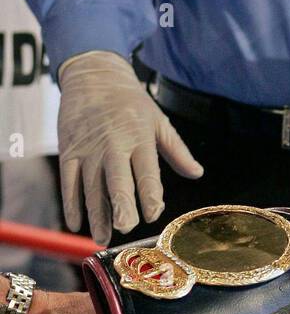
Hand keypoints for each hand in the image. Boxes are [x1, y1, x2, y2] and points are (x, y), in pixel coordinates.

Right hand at [57, 51, 203, 245]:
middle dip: (121, 204)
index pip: (147, 172)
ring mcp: (88, 149)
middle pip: (116, 180)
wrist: (92, 74)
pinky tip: (76, 224)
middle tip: (125, 227)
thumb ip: (177, 151)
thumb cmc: (129, 101)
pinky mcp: (68, 150)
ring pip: (91, 187)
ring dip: (96, 215)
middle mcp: (112, 146)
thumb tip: (197, 173)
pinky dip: (71, 204)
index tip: (153, 213)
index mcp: (139, 139)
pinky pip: (68, 182)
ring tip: (102, 238)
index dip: (150, 195)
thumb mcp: (158, 120)